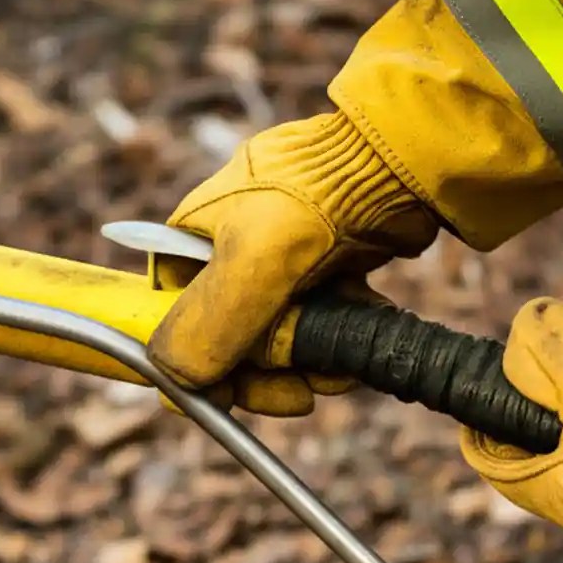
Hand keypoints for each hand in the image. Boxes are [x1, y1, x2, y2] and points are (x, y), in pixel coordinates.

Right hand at [148, 111, 439, 415]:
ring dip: (306, 365)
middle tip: (298, 392)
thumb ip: (206, 326)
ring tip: (338, 363)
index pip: (167, 325)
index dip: (191, 370)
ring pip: (275, 345)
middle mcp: (222, 256)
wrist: (395, 162)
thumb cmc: (316, 195)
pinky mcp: (316, 271)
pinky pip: (313, 327)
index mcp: (185, 244)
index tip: (224, 401)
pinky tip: (356, 336)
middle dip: (264, 375)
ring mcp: (272, 264)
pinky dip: (333, 341)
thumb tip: (177, 379)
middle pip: (225, 345)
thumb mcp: (250, 263)